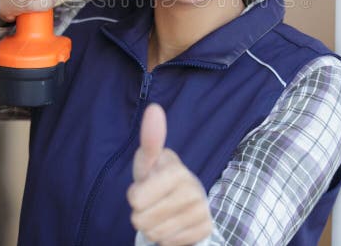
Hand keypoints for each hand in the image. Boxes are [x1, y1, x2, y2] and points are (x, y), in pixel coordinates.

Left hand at [128, 104, 212, 245]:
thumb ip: (150, 139)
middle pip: (142, 220)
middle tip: (153, 202)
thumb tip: (154, 108)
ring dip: (153, 227)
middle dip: (141, 214)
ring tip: (161, 213)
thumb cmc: (158, 177)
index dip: (135, 197)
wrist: (184, 196)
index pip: (136, 200)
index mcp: (177, 171)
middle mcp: (193, 189)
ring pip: (155, 234)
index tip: (145, 186)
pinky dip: (166, 238)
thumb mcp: (148, 161)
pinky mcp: (205, 228)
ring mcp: (202, 210)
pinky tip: (173, 223)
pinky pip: (169, 244)